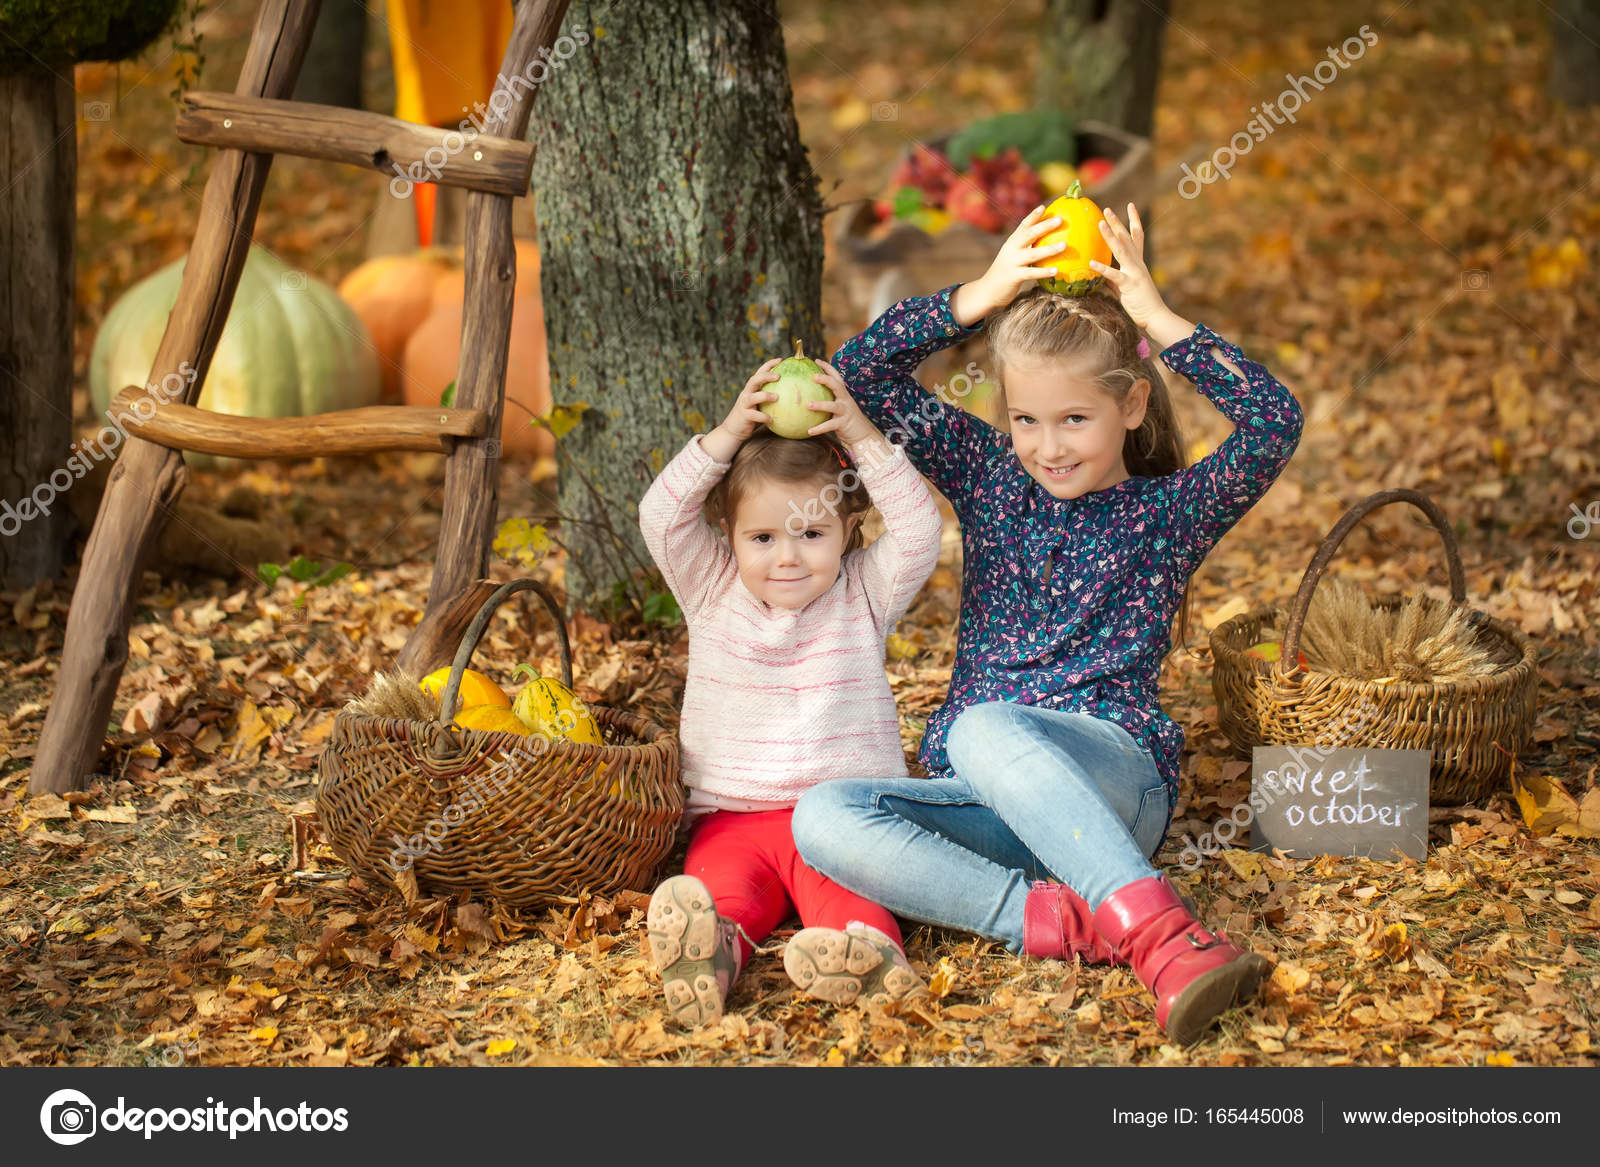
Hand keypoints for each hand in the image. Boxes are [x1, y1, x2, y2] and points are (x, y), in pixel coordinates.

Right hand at [713, 359, 780, 443]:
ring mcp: (744, 404)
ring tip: (776, 397)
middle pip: (754, 380)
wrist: (733, 430)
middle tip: (778, 376)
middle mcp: (746, 394)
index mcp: (751, 389)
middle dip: (765, 376)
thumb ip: (770, 400)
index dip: (768, 365)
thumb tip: (793, 396)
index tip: (780, 360)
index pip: (759, 373)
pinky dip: (762, 416)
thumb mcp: (760, 405)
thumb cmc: (752, 417)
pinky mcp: (743, 415)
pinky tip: (771, 419)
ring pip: (752, 396)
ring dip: (764, 395)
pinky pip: (753, 415)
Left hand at [804, 361, 883, 449]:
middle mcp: (845, 400)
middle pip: (837, 385)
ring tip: (808, 404)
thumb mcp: (838, 407)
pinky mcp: (843, 423)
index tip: (816, 360)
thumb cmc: (845, 419)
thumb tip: (805, 397)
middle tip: (813, 376)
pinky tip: (809, 431)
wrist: (862, 434)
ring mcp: (845, 411)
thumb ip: (827, 400)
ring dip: (820, 405)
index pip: (836, 377)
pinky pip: (830, 425)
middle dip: (826, 379)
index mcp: (843, 394)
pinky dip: (819, 428)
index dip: (827, 367)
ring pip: (833, 406)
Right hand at [950, 205, 1067, 326]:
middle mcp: (1011, 249)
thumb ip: (1026, 248)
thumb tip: (1048, 242)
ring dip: (1049, 249)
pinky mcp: (1014, 277)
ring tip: (1064, 245)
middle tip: (1060, 220)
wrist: (987, 290)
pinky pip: (1031, 273)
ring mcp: (1012, 262)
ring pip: (1032, 254)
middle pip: (1028, 234)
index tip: (1044, 207)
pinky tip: (1056, 271)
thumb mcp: (1014, 256)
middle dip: (1044, 226)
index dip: (1033, 216)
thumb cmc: (1006, 272)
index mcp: (1012, 243)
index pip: (1023, 226)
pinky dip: (1043, 272)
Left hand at [1089, 204, 1174, 334]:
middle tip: (1108, 209)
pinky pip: (1114, 275)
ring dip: (1110, 236)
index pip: (1136, 236)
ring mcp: (1134, 272)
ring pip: (1121, 250)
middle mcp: (1137, 263)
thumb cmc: (1141, 303)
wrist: (1156, 316)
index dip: (1133, 220)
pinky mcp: (1129, 285)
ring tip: (1100, 224)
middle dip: (1118, 223)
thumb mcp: (1125, 288)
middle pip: (1127, 238)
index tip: (1130, 206)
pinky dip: (1103, 269)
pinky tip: (1091, 263)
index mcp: (1138, 263)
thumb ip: (1114, 280)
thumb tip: (1102, 277)